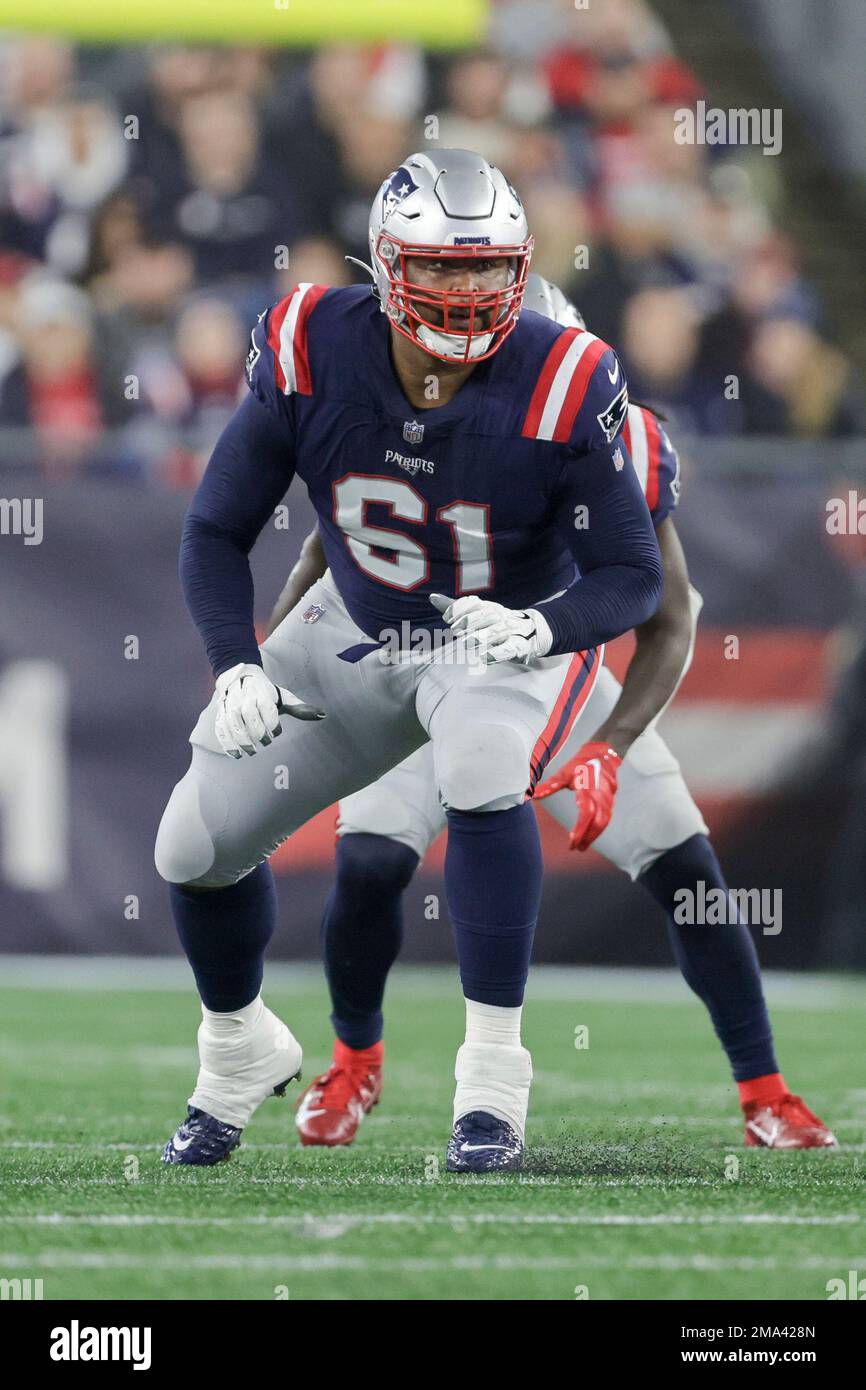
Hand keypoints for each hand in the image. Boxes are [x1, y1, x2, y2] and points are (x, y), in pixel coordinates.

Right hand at [214, 662, 324, 758]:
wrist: (241, 677)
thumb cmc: (267, 692)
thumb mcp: (284, 697)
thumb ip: (300, 708)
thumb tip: (323, 715)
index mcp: (263, 692)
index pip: (267, 707)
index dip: (272, 723)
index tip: (276, 732)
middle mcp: (245, 697)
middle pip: (249, 715)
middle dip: (257, 732)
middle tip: (265, 743)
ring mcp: (231, 705)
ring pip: (233, 722)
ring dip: (241, 740)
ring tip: (251, 752)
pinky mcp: (221, 712)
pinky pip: (221, 727)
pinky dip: (226, 742)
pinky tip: (235, 755)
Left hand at [430, 593, 552, 663]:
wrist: (530, 632)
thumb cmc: (496, 623)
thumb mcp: (477, 612)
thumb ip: (455, 608)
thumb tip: (432, 597)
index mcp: (488, 606)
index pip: (471, 603)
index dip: (457, 611)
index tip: (448, 619)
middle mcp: (499, 616)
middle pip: (480, 616)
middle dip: (466, 624)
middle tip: (457, 632)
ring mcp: (508, 631)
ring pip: (490, 634)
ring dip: (477, 639)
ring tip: (467, 643)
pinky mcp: (517, 647)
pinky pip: (505, 650)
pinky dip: (494, 654)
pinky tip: (483, 657)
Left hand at [534, 740, 620, 850]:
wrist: (602, 753)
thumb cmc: (580, 763)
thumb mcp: (564, 772)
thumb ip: (550, 786)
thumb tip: (533, 796)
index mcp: (588, 787)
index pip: (586, 813)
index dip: (580, 828)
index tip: (572, 841)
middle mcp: (600, 794)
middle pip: (597, 821)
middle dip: (587, 837)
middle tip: (575, 848)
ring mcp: (608, 797)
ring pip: (604, 821)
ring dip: (594, 835)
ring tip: (582, 847)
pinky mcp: (611, 800)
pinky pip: (607, 817)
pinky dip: (599, 829)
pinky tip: (590, 836)